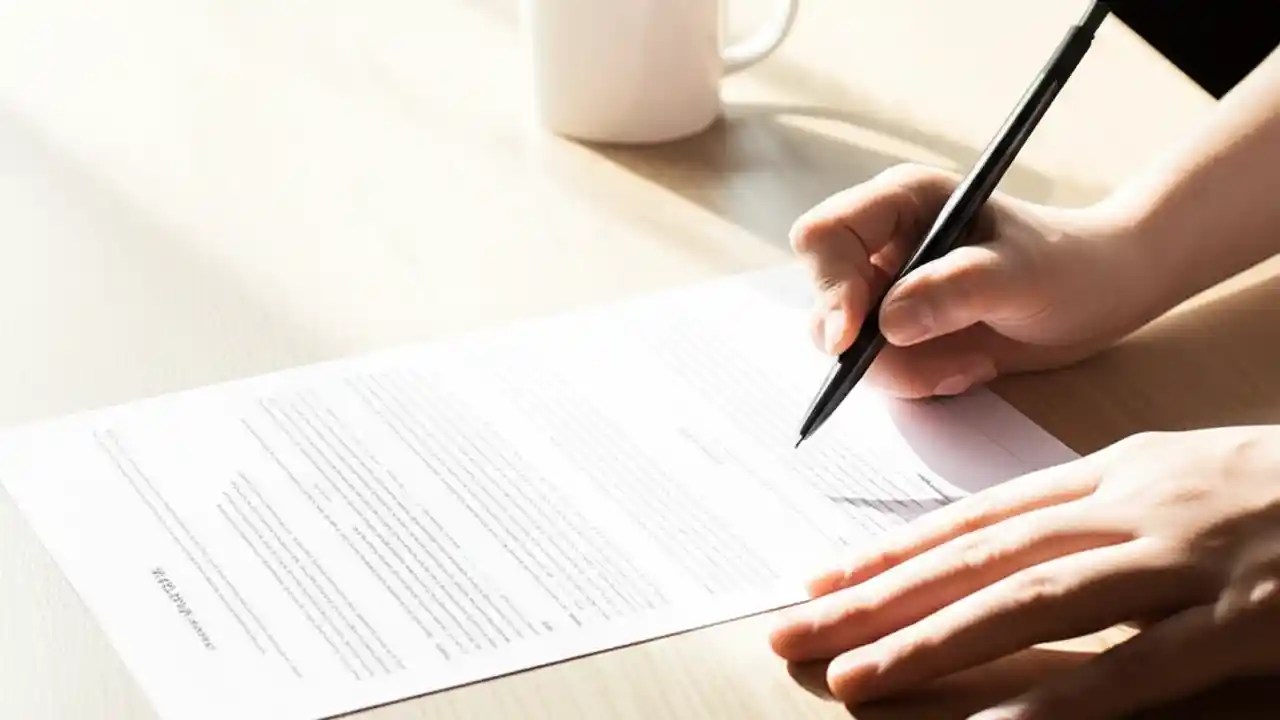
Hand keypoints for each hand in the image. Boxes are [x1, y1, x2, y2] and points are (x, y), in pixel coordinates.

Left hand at [769, 426, 1279, 718]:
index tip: (824, 573)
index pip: (979, 515)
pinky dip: (1057, 704)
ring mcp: (1184, 563)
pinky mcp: (1240, 622)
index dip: (894, 547)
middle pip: (978, 556)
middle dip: (878, 596)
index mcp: (1118, 473)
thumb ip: (1096, 506)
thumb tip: (1008, 538)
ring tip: (856, 679)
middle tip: (795, 627)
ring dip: (934, 643)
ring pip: (1031, 602)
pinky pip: (1133, 671)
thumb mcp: (1181, 477)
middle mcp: (1133, 508)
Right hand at [790, 164, 1169, 397]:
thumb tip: (888, 322)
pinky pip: (878, 368)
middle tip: (921, 369)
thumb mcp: (1022, 274)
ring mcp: (889, 290)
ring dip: (900, 370)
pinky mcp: (902, 332)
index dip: (828, 285)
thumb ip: (955, 290)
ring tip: (969, 367)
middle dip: (864, 343)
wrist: (1105, 295)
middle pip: (824, 297)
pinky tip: (969, 370)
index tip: (851, 337)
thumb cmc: (1071, 265)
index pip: (826, 236)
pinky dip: (917, 382)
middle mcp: (884, 244)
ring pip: (846, 344)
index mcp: (902, 203)